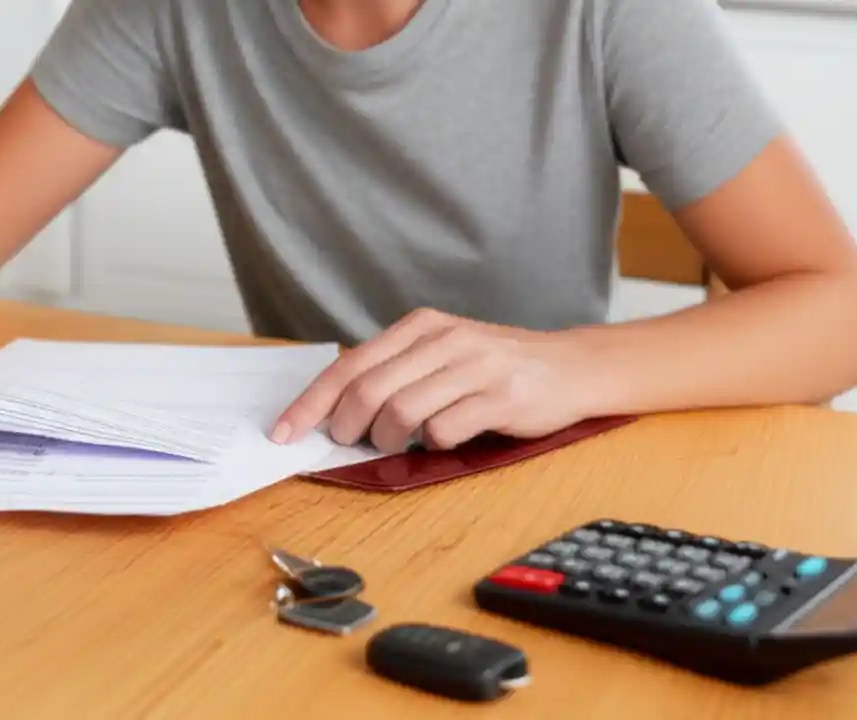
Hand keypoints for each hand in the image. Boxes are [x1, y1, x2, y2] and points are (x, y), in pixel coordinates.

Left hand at [271, 308, 594, 451]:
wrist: (571, 367)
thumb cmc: (494, 367)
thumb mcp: (440, 355)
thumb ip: (394, 374)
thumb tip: (333, 412)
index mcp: (420, 326)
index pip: (349, 365)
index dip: (311, 402)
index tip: (285, 432)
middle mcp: (444, 339)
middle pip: (367, 389)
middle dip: (346, 426)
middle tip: (350, 443)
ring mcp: (475, 366)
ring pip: (401, 411)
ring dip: (388, 439)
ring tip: (398, 443)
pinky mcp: (503, 396)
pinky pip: (445, 428)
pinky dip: (432, 443)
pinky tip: (442, 439)